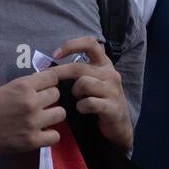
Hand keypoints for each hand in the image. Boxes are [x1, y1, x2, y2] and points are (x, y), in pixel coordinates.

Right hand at [0, 71, 66, 155]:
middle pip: (57, 94)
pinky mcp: (31, 141)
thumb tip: (42, 83)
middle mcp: (31, 102)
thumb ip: (26, 87)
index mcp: (23, 86)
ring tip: (40, 119)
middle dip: (49, 99)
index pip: (53, 76)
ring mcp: (33, 122)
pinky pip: (55, 136)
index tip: (46, 87)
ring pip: (61, 114)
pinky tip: (38, 133)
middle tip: (38, 105)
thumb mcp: (5, 88)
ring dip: (52, 116)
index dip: (50, 82)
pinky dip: (48, 136)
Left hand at [51, 36, 133, 155]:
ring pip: (84, 83)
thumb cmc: (100, 100)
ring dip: (75, 91)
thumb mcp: (93, 81)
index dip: (71, 45)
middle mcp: (110, 73)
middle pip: (79, 68)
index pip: (90, 43)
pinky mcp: (112, 106)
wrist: (119, 125)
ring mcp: (113, 90)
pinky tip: (82, 109)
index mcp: (104, 64)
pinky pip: (89, 102)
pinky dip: (81, 107)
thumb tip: (49, 70)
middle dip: (59, 74)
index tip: (55, 54)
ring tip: (76, 98)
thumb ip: (78, 73)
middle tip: (49, 82)